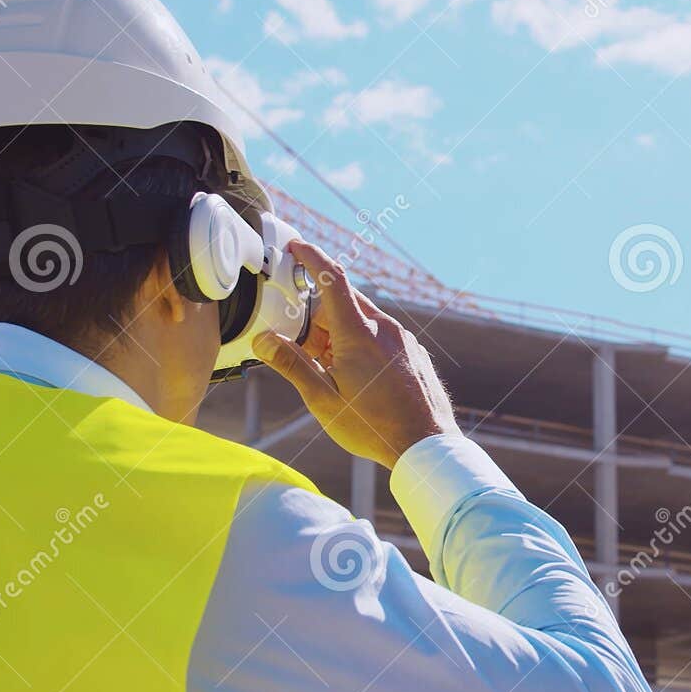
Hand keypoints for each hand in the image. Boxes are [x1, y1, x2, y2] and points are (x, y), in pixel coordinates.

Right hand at [253, 240, 458, 468]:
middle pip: (343, 303)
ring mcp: (403, 339)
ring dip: (341, 335)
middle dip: (319, 318)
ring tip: (335, 372)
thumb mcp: (324, 401)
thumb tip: (264, 340)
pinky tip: (360, 378)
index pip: (331, 278)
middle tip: (309, 350)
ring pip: (363, 320)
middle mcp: (384, 328)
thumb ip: (292, 365)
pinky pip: (382, 334)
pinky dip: (363, 344)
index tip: (296, 246)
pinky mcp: (413, 351)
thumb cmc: (375, 427)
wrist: (426, 445)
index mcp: (358, 334)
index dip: (311, 257)